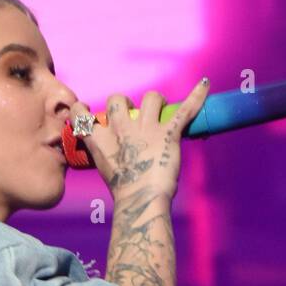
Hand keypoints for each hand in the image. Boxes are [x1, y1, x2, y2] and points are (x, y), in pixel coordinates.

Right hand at [68, 78, 210, 201]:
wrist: (141, 202)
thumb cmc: (125, 194)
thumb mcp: (106, 171)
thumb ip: (108, 154)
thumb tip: (119, 153)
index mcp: (100, 140)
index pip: (80, 115)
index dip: (81, 110)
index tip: (84, 110)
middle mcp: (121, 129)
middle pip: (117, 99)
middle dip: (124, 103)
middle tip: (132, 115)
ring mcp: (146, 130)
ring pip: (150, 98)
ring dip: (155, 101)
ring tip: (159, 110)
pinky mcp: (168, 134)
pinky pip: (185, 110)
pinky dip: (197, 96)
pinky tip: (204, 84)